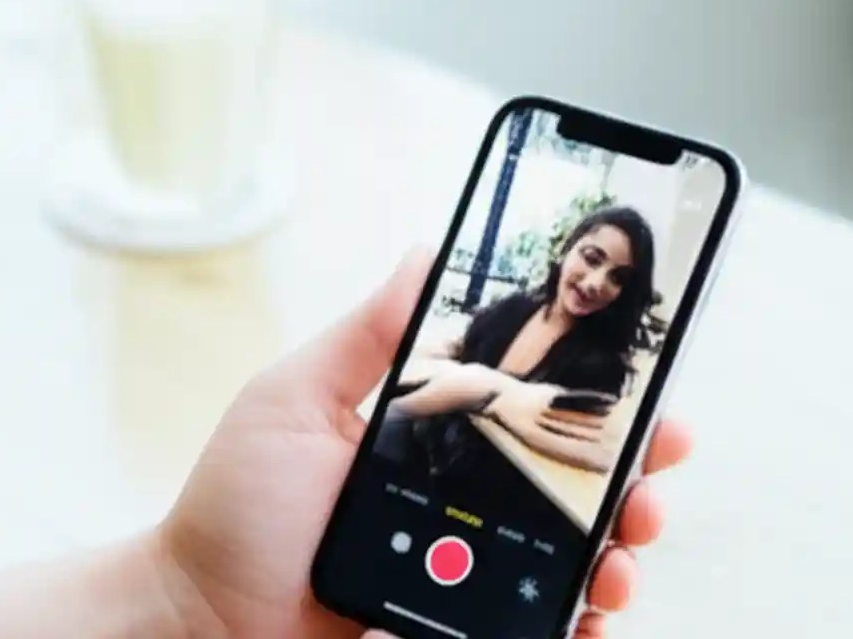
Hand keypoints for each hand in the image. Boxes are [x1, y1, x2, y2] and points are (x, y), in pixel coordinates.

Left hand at [158, 249, 692, 638]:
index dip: (602, 415)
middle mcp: (460, 508)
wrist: (201, 614)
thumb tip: (426, 251)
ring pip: (569, 572)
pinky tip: (581, 620)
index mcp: (433, 442)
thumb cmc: (238, 508)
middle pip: (571, 499)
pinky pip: (532, 631)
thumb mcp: (295, 400)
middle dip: (629, 496)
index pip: (535, 420)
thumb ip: (365, 335)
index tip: (651, 412)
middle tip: (646, 498)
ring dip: (612, 566)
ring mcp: (461, 576)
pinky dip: (569, 629)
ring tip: (614, 567)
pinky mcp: (456, 631)